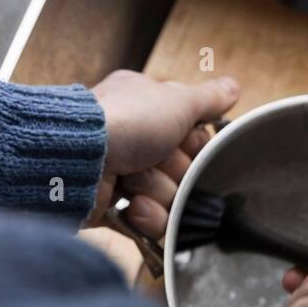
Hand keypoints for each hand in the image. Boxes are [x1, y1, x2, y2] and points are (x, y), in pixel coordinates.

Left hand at [90, 69, 239, 237]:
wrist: (75, 160)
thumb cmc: (125, 122)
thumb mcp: (177, 101)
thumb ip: (208, 98)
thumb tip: (232, 87)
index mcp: (146, 106)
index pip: (191, 132)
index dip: (195, 144)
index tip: (187, 142)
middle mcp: (132, 138)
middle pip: (181, 168)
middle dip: (175, 171)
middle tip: (156, 161)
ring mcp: (120, 172)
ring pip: (166, 196)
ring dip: (156, 193)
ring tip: (133, 183)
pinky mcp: (109, 205)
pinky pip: (145, 219)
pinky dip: (143, 216)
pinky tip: (132, 207)